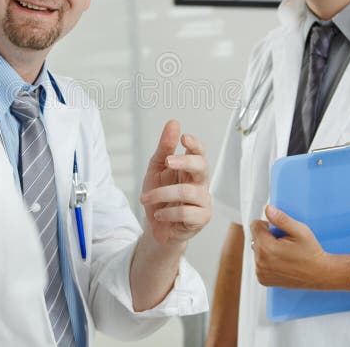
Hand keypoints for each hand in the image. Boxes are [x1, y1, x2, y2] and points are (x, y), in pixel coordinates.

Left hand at [139, 120, 210, 246]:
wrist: (156, 227)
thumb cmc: (159, 197)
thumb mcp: (156, 170)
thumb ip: (165, 148)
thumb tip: (173, 123)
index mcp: (190, 168)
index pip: (199, 152)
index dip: (195, 144)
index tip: (184, 138)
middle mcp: (200, 182)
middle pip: (202, 166)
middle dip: (185, 162)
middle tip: (168, 162)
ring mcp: (203, 200)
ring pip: (188, 191)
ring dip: (162, 194)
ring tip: (146, 199)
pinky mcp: (201, 218)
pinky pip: (186, 212)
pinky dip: (168, 213)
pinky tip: (158, 214)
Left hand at [250, 205, 332, 288]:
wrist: (320, 274)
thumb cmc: (311, 252)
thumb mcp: (301, 231)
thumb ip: (282, 219)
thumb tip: (267, 209)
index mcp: (266, 248)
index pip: (254, 226)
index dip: (267, 225)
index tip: (279, 231)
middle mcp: (260, 262)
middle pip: (255, 238)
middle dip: (267, 237)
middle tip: (284, 243)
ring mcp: (261, 273)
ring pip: (257, 250)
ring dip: (266, 248)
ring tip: (284, 253)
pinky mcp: (263, 279)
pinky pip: (259, 262)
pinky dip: (267, 260)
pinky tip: (281, 262)